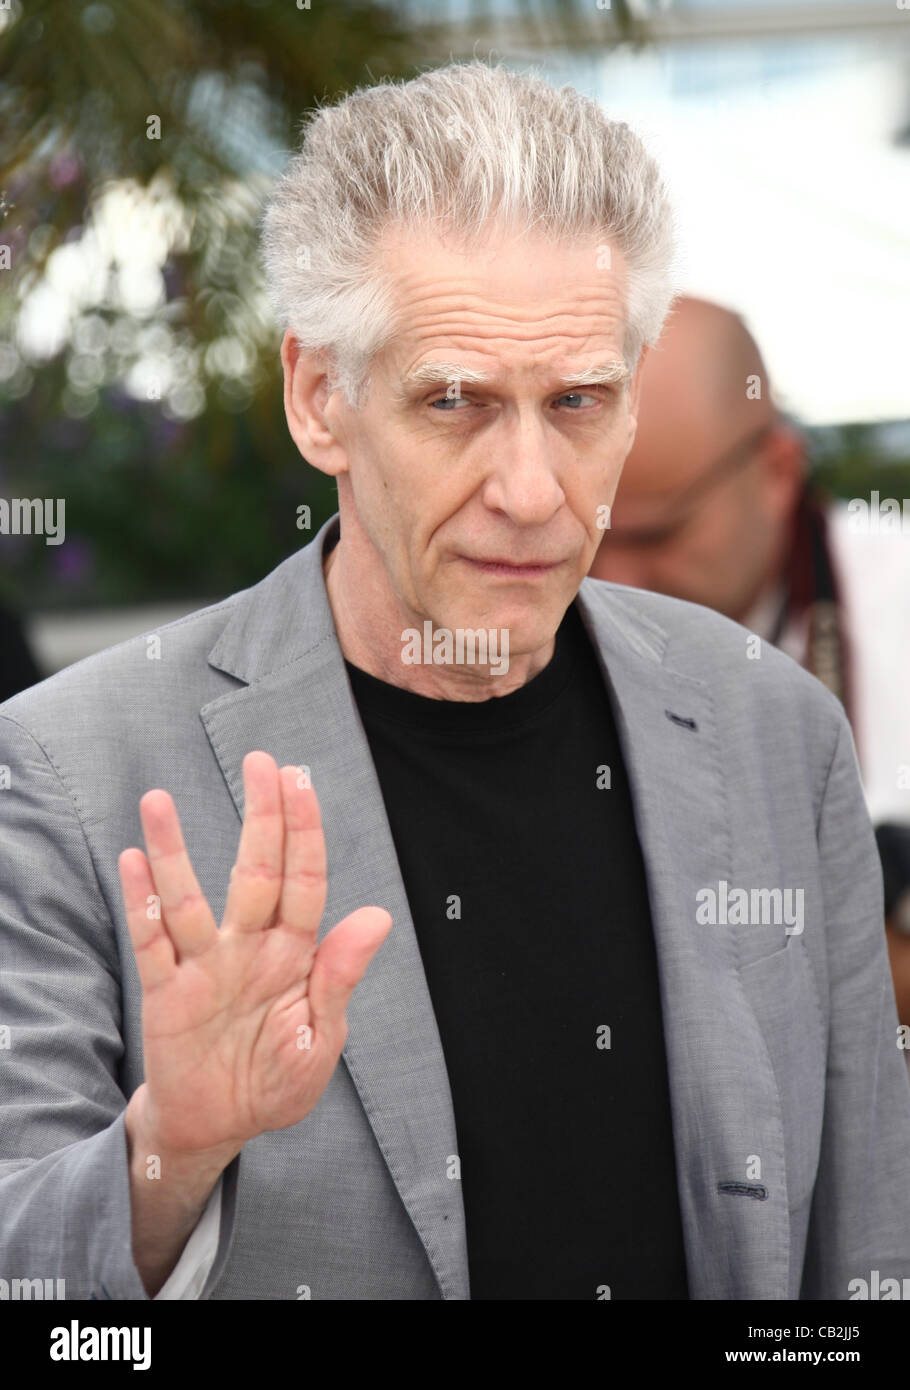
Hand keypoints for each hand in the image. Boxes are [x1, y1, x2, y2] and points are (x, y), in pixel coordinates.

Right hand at [118, 751, 390, 1160]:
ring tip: (157, 802)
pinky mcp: (165, 993)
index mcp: (294, 954)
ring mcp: (204, 965)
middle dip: (262, 818)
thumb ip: (340, 978)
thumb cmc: (276, 1080)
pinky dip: (142, 904)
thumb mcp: (319, 1040)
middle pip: (257, 872)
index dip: (304, 831)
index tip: (300, 780)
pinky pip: (152, 942)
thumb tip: (378, 916)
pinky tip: (134, 862)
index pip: (304, 881)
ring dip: (174, 851)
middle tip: (260, 761)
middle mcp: (248, 947)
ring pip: (189, 898)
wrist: (219, 1127)